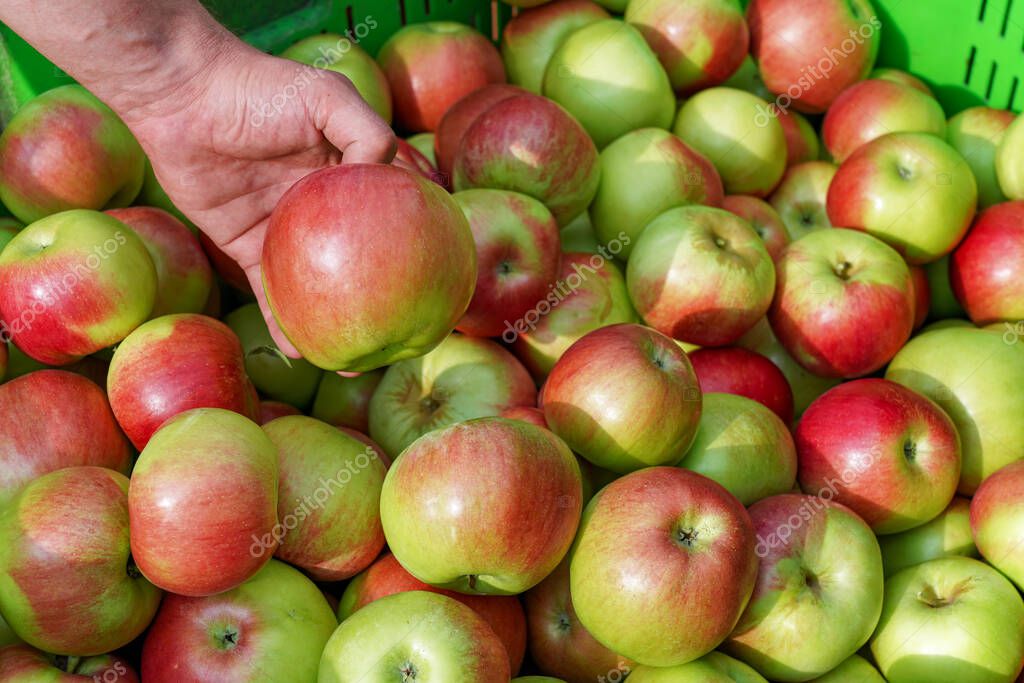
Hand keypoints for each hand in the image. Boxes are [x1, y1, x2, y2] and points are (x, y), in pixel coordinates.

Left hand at [124, 44, 396, 355]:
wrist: (184, 96)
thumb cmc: (260, 88)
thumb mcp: (326, 97)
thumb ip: (365, 132)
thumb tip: (388, 174)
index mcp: (351, 173)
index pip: (395, 213)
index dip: (420, 245)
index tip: (443, 280)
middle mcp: (324, 207)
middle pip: (360, 260)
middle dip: (379, 299)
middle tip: (401, 337)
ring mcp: (286, 229)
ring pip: (317, 285)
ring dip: (333, 321)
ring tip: (349, 361)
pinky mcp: (246, 244)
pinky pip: (267, 290)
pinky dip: (280, 320)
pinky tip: (296, 348)